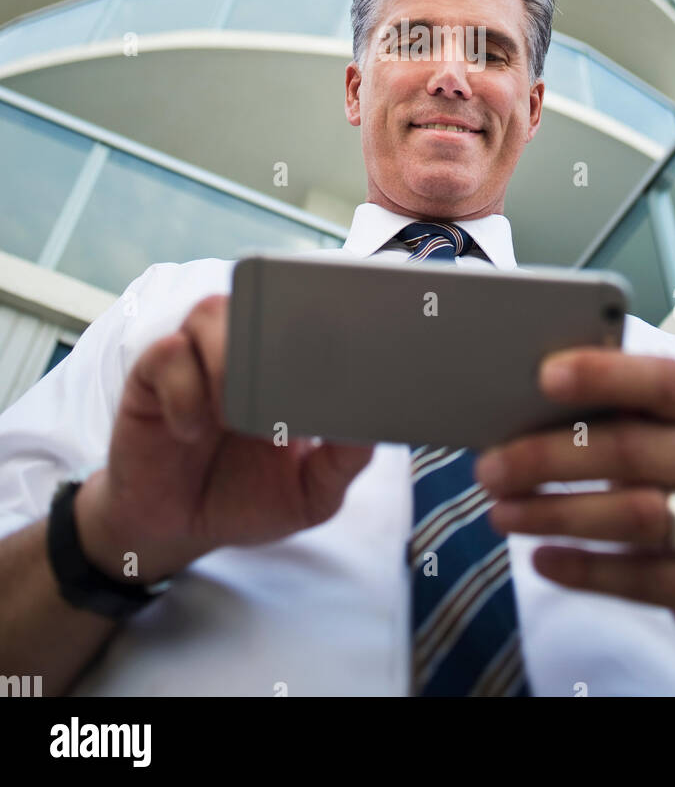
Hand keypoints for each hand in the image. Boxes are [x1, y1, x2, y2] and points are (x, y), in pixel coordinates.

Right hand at [76, 295, 373, 583]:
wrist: (176, 528)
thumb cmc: (245, 497)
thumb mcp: (310, 492)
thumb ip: (342, 461)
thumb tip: (372, 432)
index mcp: (285, 365)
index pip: (308, 315)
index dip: (326, 315)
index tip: (343, 340)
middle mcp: (240, 350)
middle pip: (259, 298)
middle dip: (277, 328)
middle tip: (290, 377)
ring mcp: (196, 359)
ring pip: (212, 312)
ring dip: (229, 358)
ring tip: (235, 413)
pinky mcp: (151, 377)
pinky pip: (167, 354)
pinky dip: (185, 390)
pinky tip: (193, 430)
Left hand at [473, 347, 674, 663]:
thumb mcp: (669, 441)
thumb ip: (618, 418)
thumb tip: (523, 401)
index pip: (662, 380)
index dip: (603, 375)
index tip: (543, 376)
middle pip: (631, 450)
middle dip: (548, 457)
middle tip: (488, 469)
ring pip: (634, 515)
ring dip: (555, 513)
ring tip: (501, 513)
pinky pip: (645, 579)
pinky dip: (585, 570)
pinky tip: (541, 560)